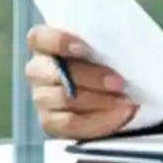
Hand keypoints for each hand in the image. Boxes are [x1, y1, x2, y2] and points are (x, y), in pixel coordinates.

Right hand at [25, 25, 138, 139]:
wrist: (110, 96)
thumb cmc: (104, 62)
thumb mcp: (102, 48)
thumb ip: (101, 44)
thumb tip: (123, 47)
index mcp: (44, 44)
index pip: (39, 38)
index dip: (58, 41)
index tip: (84, 48)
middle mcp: (37, 70)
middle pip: (56, 73)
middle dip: (92, 78)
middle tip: (120, 83)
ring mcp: (41, 98)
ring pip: (65, 99)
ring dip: (100, 101)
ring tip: (125, 102)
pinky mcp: (49, 122)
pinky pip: (70, 123)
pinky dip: (98, 120)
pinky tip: (119, 115)